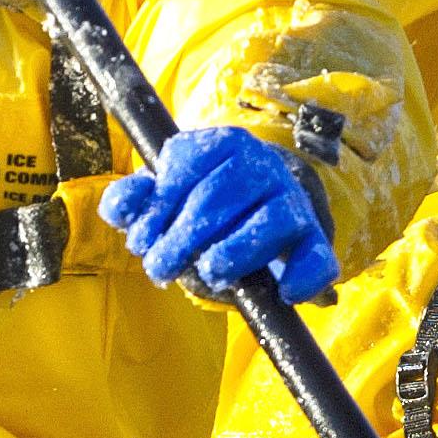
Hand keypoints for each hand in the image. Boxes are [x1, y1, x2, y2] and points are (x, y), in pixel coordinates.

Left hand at [100, 125, 336, 302]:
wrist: (260, 206)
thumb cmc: (202, 202)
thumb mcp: (165, 195)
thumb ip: (134, 199)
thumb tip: (119, 210)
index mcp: (223, 144)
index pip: (187, 169)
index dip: (159, 209)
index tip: (140, 242)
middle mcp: (263, 165)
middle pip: (221, 197)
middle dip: (183, 238)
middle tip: (159, 269)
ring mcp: (292, 200)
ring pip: (272, 220)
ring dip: (235, 253)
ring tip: (210, 274)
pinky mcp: (313, 238)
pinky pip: (318, 255)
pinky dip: (305, 275)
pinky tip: (284, 292)